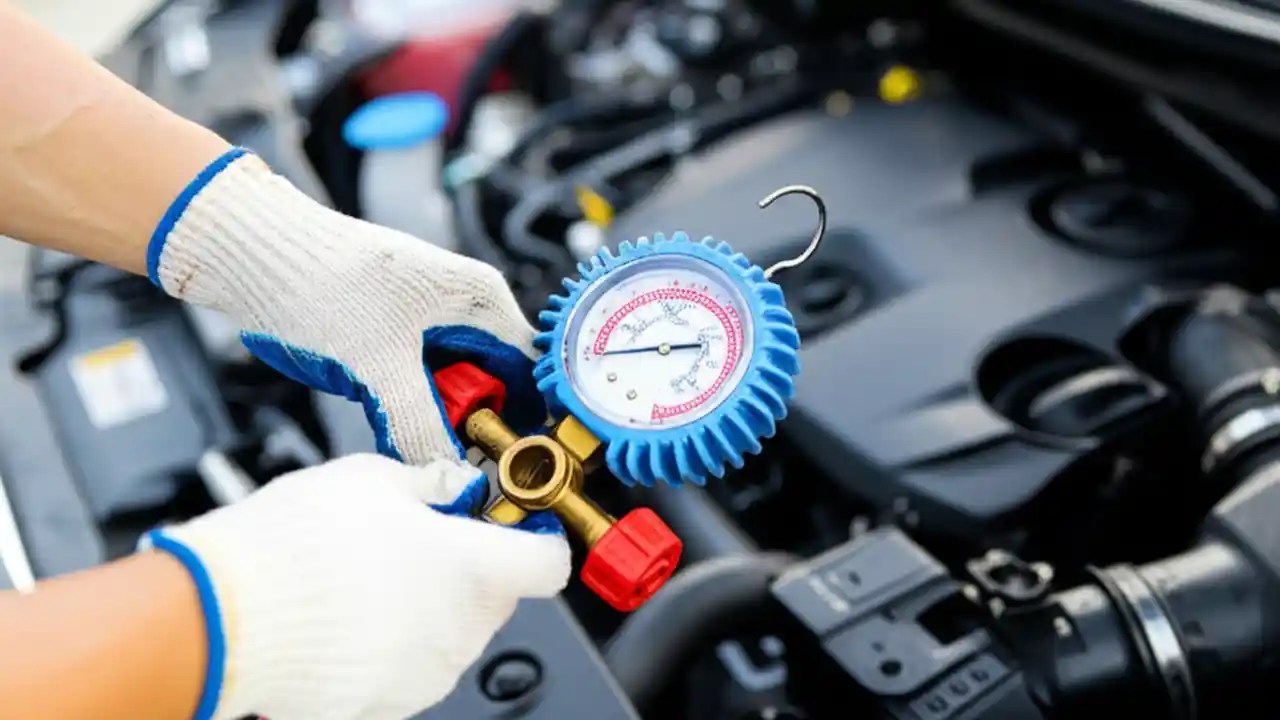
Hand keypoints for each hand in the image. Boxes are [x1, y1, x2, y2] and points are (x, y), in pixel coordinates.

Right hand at [146, 454, 570, 719]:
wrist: (227, 613)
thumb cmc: (299, 544)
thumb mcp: (374, 477)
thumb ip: (430, 483)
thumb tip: (451, 485)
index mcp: (475, 568)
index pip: (547, 562)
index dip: (535, 539)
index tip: (516, 526)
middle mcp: (462, 629)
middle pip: (495, 598)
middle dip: (467, 569)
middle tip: (418, 541)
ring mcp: (425, 675)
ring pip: (451, 635)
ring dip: (427, 609)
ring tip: (367, 579)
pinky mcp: (385, 706)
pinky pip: (406, 669)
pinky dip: (389, 647)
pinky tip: (348, 618)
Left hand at [147, 148, 542, 464]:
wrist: (253, 253)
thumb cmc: (322, 285)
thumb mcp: (379, 368)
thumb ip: (422, 428)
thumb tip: (456, 479)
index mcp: (479, 300)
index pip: (528, 369)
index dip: (524, 417)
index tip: (508, 458)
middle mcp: (462, 308)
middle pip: (492, 383)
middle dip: (471, 422)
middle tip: (446, 455)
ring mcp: (428, 322)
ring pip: (452, 389)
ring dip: (433, 418)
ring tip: (403, 429)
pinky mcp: (395, 336)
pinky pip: (417, 384)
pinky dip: (405, 407)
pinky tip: (381, 414)